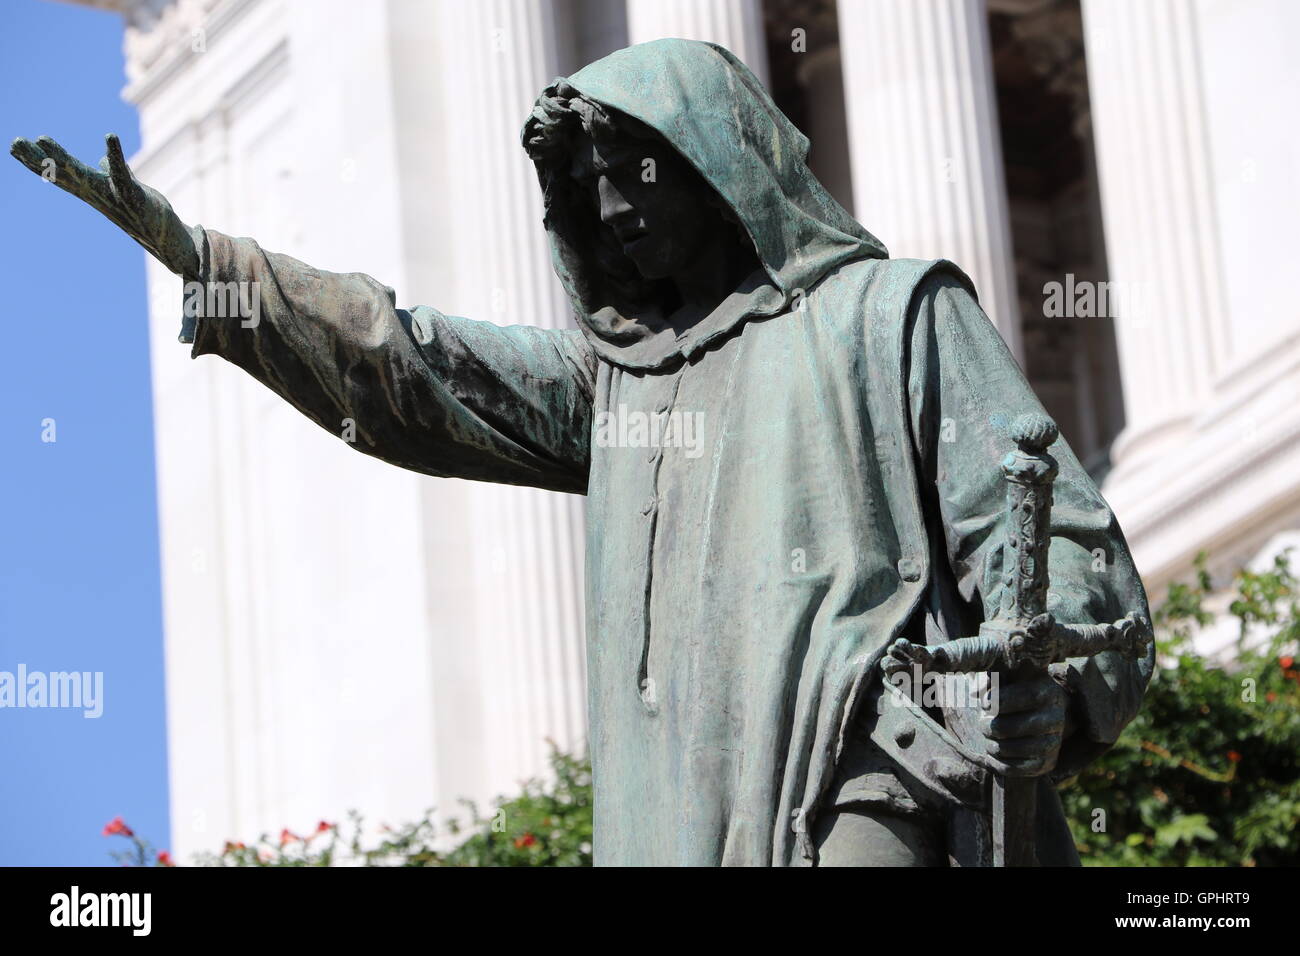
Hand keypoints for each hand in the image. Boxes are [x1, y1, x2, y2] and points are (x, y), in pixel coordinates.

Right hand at [11, 133, 198, 275]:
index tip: (14, 146)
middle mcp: (97, 194)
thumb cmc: (144, 211)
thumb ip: (113, 170)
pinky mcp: (133, 195)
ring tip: (42, 138)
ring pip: (83, 175)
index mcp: (92, 189)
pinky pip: (122, 174)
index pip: (59, 173)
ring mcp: (113, 196)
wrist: (167, 238)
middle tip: (13, 142)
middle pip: (62, 174)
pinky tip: (110, 136)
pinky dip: (115, 155)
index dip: (37, 161)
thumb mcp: (125, 186)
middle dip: (37, 159)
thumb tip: (103, 158)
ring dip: (62, 158)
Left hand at [980, 670, 1065, 776]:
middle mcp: (1056, 718)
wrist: (1033, 716)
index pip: (1028, 696)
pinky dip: (997, 762)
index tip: (985, 703)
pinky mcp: (1047, 763)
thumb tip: (976, 692)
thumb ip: (987, 680)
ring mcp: (1053, 743)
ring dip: (992, 745)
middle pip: (1014, 727)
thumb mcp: (1002, 680)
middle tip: (982, 723)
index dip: (1001, 700)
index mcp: (1048, 692)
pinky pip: (1015, 768)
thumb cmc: (1011, 694)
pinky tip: (992, 753)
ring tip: (987, 736)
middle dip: (989, 726)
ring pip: (1013, 749)